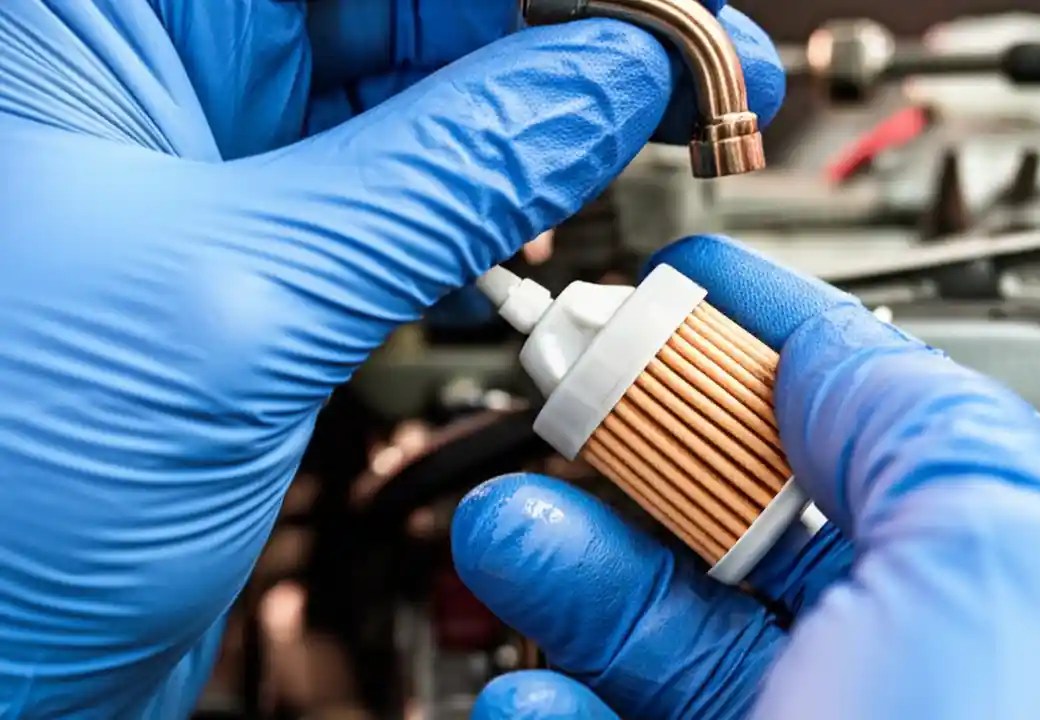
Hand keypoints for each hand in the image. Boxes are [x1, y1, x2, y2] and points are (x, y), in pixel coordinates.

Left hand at [0, 3, 781, 716]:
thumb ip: (450, 170)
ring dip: (532, 120)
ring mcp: (213, 172)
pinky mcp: (262, 263)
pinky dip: (486, 201)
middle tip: (685, 73)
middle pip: (400, 6)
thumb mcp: (253, 295)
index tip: (656, 17)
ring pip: (413, 96)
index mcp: (109, 27)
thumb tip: (606, 80)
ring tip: (638, 135)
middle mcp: (157, 80)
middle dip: (553, 37)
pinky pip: (401, 194)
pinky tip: (544, 207)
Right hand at [451, 236, 1039, 718]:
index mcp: (1017, 590)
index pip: (878, 431)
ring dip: (576, 575)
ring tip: (509, 531)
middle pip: (756, 528)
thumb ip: (903, 422)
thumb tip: (816, 340)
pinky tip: (528, 702)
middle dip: (646, 449)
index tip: (682, 284)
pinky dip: (555, 717)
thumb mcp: (999, 547)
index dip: (774, 343)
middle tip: (562, 392)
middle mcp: (922, 680)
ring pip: (672, 646)